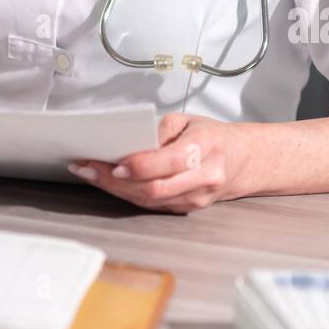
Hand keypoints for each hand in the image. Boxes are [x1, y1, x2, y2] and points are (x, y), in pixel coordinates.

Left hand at [68, 113, 254, 212]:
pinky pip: (151, 205)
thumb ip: (159, 130)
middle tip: (86, 168)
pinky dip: (126, 194)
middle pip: (154, 188)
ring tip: (88, 173)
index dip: (139, 166)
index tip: (115, 163)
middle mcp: (203, 177)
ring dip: (114, 189)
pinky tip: (107, 183)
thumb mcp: (189, 120)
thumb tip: (128, 143)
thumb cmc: (213, 137)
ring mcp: (195, 198)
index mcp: (206, 147)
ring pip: (149, 200)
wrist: (242, 161)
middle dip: (115, 181)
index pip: (169, 163)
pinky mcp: (186, 209)